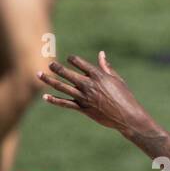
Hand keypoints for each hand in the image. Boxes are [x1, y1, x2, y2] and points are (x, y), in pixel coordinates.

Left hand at [38, 52, 154, 136]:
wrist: (128, 117)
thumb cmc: (126, 97)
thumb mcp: (117, 80)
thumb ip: (106, 67)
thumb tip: (101, 54)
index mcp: (97, 75)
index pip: (78, 62)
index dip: (72, 59)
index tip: (71, 60)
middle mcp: (88, 84)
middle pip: (65, 73)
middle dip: (55, 68)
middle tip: (50, 65)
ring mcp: (84, 97)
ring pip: (61, 86)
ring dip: (48, 80)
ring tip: (39, 74)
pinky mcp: (83, 108)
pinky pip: (65, 103)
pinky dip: (54, 100)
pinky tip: (45, 96)